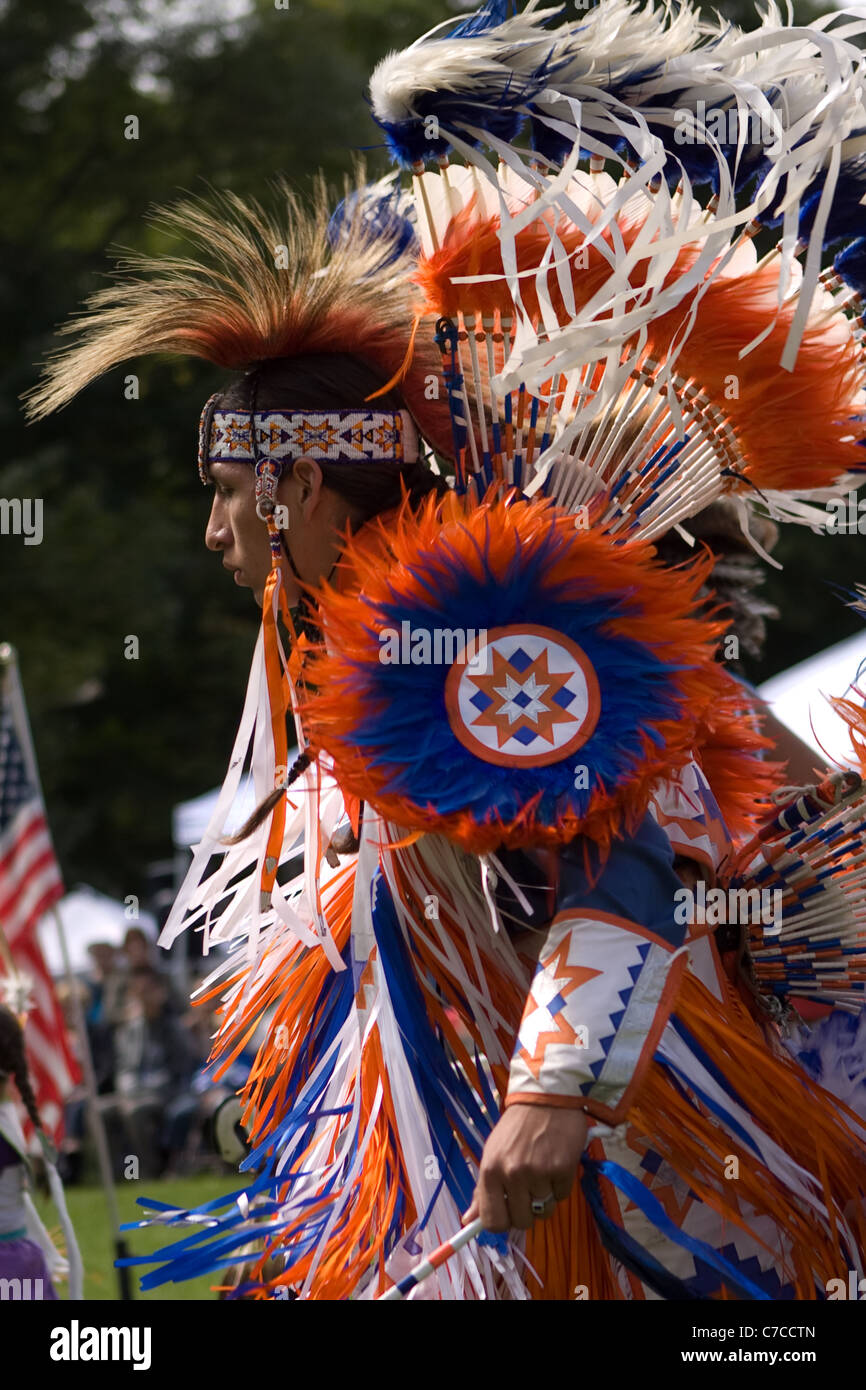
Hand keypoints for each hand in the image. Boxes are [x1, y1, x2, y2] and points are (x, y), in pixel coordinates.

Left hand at [462, 1102, 588, 1231]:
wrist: (545, 1097)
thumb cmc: (517, 1127)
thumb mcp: (492, 1153)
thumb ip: (482, 1189)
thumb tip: (468, 1220)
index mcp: (490, 1171)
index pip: (492, 1221)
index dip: (502, 1222)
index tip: (508, 1212)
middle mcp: (512, 1174)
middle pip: (521, 1222)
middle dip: (527, 1210)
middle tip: (529, 1188)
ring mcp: (538, 1172)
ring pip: (544, 1211)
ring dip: (545, 1197)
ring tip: (543, 1171)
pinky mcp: (562, 1169)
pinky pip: (562, 1196)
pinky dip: (560, 1185)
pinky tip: (556, 1164)